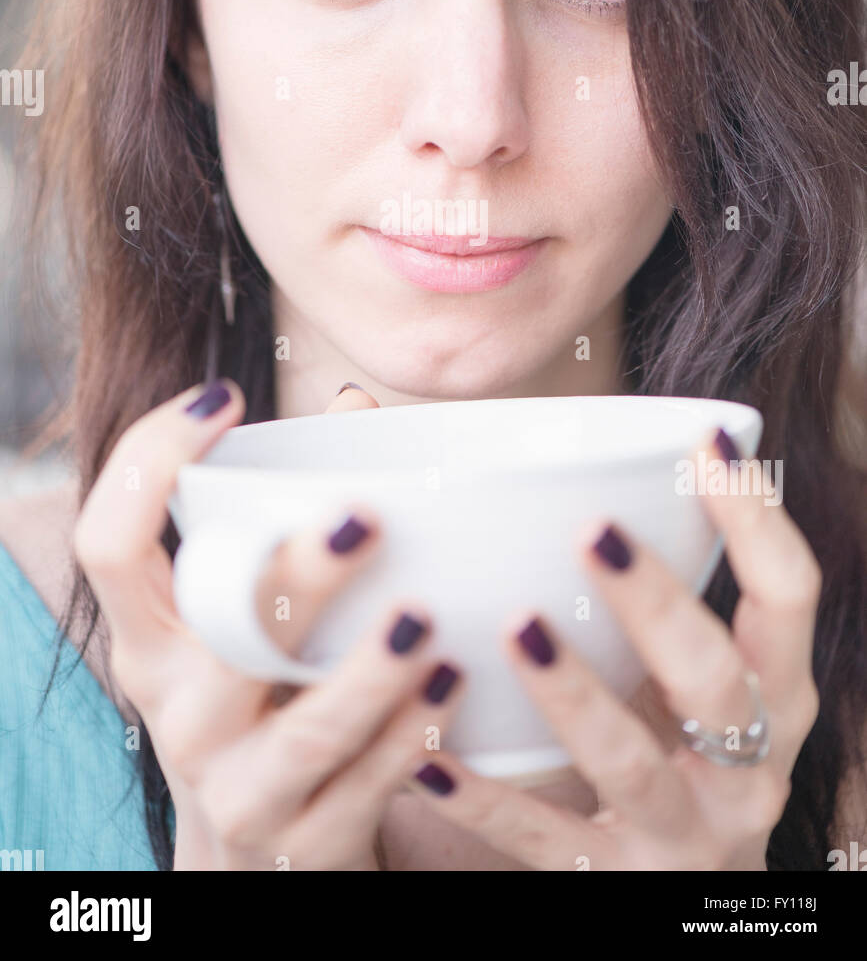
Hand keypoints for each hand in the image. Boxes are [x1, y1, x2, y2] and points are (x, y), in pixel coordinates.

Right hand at [73, 380, 464, 870]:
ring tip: (424, 618)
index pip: (109, 542)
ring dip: (368, 673)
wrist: (259, 860)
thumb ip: (290, 518)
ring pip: (304, 730)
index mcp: (152, 639)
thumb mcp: (248, 626)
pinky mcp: (303, 843)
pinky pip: (362, 792)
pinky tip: (449, 687)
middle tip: (367, 518)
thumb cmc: (261, 700)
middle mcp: (178, 711)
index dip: (149, 461)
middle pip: (222, 634)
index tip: (220, 399)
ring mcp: (237, 785)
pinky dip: (410, 740)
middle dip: (295, 575)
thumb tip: (353, 402)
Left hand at [405, 429, 820, 870]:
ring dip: (575, 694)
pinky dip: (484, 800)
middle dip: (659, 603)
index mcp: (771, 692)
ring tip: (518, 627)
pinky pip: (544, 841)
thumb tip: (561, 453)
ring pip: (631, 763)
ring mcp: (685, 833)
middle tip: (594, 531)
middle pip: (716, 680)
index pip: (788, 597)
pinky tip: (427, 756)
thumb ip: (648, 587)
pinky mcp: (614, 881)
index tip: (706, 445)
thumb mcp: (686, 673)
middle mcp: (747, 766)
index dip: (757, 520)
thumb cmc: (672, 741)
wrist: (686, 889)